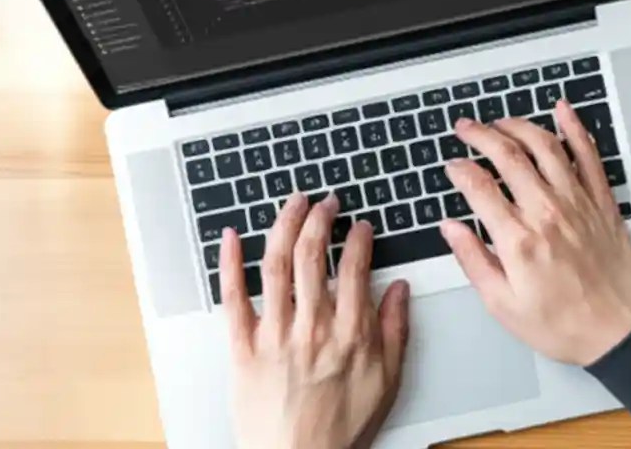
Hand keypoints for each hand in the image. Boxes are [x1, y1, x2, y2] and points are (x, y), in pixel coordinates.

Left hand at [219, 193, 409, 448]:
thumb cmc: (340, 428)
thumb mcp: (387, 381)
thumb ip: (395, 331)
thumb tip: (400, 290)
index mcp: (350, 335)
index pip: (354, 268)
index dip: (358, 239)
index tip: (360, 226)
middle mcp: (312, 328)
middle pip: (313, 256)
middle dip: (320, 218)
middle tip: (325, 203)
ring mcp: (274, 336)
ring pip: (276, 265)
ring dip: (284, 225)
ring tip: (292, 204)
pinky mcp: (242, 349)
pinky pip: (233, 298)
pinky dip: (230, 263)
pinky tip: (231, 237)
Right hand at [440, 100, 630, 365]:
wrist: (619, 332)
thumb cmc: (564, 325)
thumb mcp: (504, 305)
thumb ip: (474, 261)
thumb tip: (451, 229)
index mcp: (518, 240)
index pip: (478, 187)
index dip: (459, 170)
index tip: (451, 166)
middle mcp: (547, 213)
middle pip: (507, 156)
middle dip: (480, 135)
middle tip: (466, 128)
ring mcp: (577, 203)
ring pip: (545, 146)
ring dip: (518, 125)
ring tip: (500, 121)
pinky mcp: (601, 202)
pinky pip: (588, 155)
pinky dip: (575, 128)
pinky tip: (563, 111)